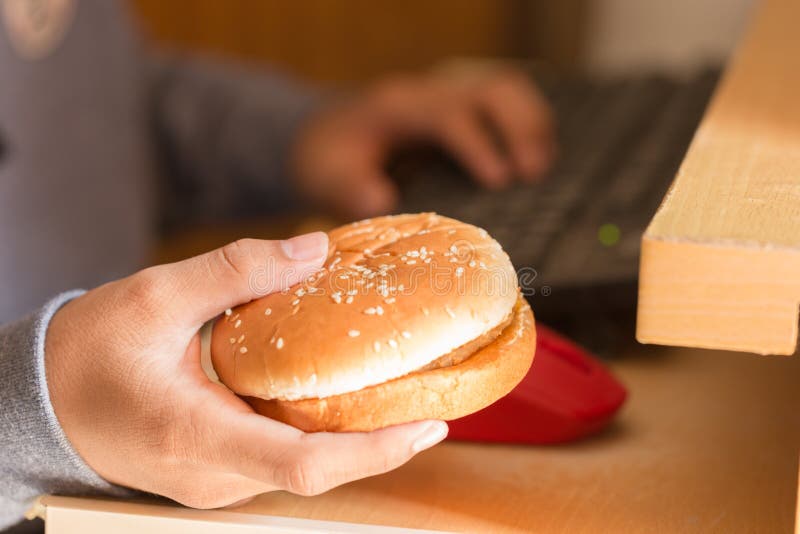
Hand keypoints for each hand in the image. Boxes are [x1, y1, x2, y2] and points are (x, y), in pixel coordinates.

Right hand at [45, 233, 447, 507]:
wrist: (42, 400)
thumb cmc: (86, 352)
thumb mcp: (153, 295)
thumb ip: (235, 271)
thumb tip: (314, 250)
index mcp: (196, 437)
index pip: (306, 465)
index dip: (375, 452)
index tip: (429, 426)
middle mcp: (215, 475)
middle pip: (320, 467)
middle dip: (381, 435)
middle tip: (432, 389)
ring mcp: (218, 479)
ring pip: (306, 462)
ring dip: (355, 430)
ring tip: (400, 384)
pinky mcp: (221, 468)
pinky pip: (285, 452)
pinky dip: (321, 425)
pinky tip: (342, 389)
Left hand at [291, 63, 555, 217]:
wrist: (322, 133)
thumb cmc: (327, 158)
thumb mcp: (325, 176)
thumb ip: (347, 188)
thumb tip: (380, 199)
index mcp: (396, 107)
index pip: (447, 114)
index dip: (476, 143)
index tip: (499, 180)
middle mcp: (427, 93)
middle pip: (487, 89)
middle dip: (518, 126)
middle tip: (533, 174)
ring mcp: (446, 95)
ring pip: (504, 88)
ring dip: (531, 122)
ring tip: (543, 167)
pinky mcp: (460, 106)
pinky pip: (504, 100)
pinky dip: (527, 122)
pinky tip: (537, 157)